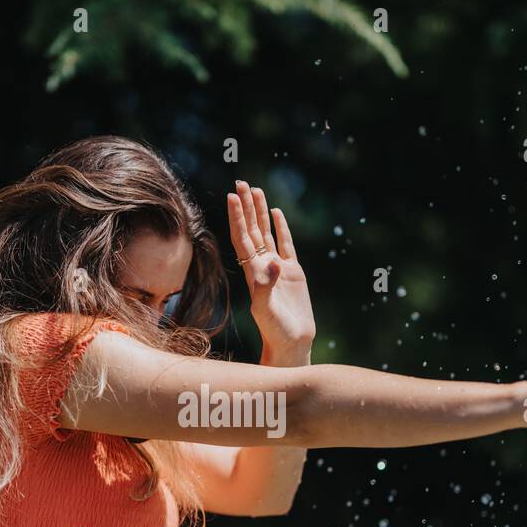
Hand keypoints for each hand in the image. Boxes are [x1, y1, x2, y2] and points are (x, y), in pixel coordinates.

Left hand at [227, 180, 314, 364]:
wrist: (292, 344)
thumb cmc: (276, 331)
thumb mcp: (267, 311)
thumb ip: (266, 287)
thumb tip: (272, 263)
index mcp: (253, 273)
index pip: (242, 239)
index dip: (237, 218)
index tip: (232, 197)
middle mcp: (262, 267)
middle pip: (252, 230)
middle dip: (246, 207)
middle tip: (241, 183)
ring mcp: (278, 268)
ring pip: (266, 233)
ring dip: (260, 212)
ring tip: (256, 190)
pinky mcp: (294, 273)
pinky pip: (285, 244)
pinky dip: (281, 228)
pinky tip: (276, 213)